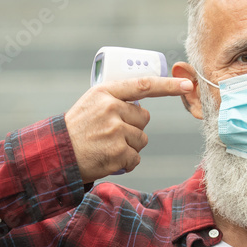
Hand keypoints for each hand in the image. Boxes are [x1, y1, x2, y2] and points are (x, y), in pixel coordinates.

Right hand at [64, 76, 193, 182]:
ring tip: (107, 146)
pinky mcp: (118, 152)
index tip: (188, 84)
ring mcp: (115, 130)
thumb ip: (116, 99)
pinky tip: (109, 159)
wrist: (58, 154)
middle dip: (133, 128)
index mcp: (106, 92)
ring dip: (129, 146)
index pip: (144, 85)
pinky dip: (126, 162)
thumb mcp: (91, 103)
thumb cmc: (77, 129)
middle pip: (144, 119)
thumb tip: (144, 105)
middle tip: (111, 134)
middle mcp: (111, 108)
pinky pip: (136, 157)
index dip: (169, 85)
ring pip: (142, 139)